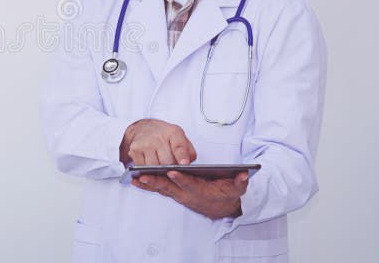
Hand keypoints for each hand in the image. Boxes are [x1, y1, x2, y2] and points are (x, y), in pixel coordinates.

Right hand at [119, 119, 196, 165]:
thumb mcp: (180, 139)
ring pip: (154, 167)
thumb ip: (189, 152)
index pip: (179, 145)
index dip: (182, 155)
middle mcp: (158, 137)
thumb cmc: (166, 137)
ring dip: (159, 171)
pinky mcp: (134, 150)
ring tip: (161, 168)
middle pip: (167, 162)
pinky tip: (150, 166)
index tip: (184, 164)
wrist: (144, 128)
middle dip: (171, 169)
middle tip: (172, 170)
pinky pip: (143, 168)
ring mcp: (145, 143)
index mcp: (173, 132)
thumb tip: (186, 165)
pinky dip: (148, 171)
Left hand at [132, 171, 248, 219]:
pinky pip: (159, 190)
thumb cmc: (227, 194)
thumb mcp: (237, 189)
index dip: (182, 179)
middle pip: (171, 188)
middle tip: (143, 176)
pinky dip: (148, 186)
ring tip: (134, 177)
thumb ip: (240, 182)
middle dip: (157, 182)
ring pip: (163, 189)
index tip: (172, 171)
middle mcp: (188, 194)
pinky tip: (135, 181)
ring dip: (149, 184)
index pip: (191, 185)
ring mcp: (180, 195)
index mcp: (203, 191)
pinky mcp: (174, 194)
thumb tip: (244, 174)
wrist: (220, 207)